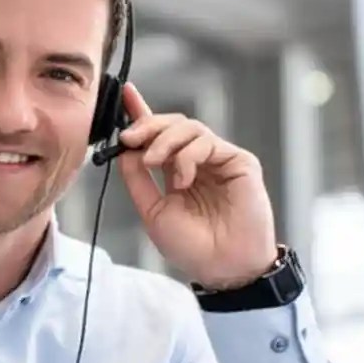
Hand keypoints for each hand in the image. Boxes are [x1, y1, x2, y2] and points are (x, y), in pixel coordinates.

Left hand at [115, 82, 277, 289]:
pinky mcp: (239, 161)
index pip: (159, 136)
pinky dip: (187, 155)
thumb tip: (124, 150)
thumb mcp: (153, 211)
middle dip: (147, 125)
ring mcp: (219, 160)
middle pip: (172, 125)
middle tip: (129, 138)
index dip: (142, 113)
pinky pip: (207, 142)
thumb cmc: (191, 247)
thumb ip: (138, 180)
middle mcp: (198, 162)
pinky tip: (182, 178)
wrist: (222, 268)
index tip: (125, 94)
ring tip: (153, 163)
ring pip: (189, 127)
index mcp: (176, 172)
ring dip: (164, 140)